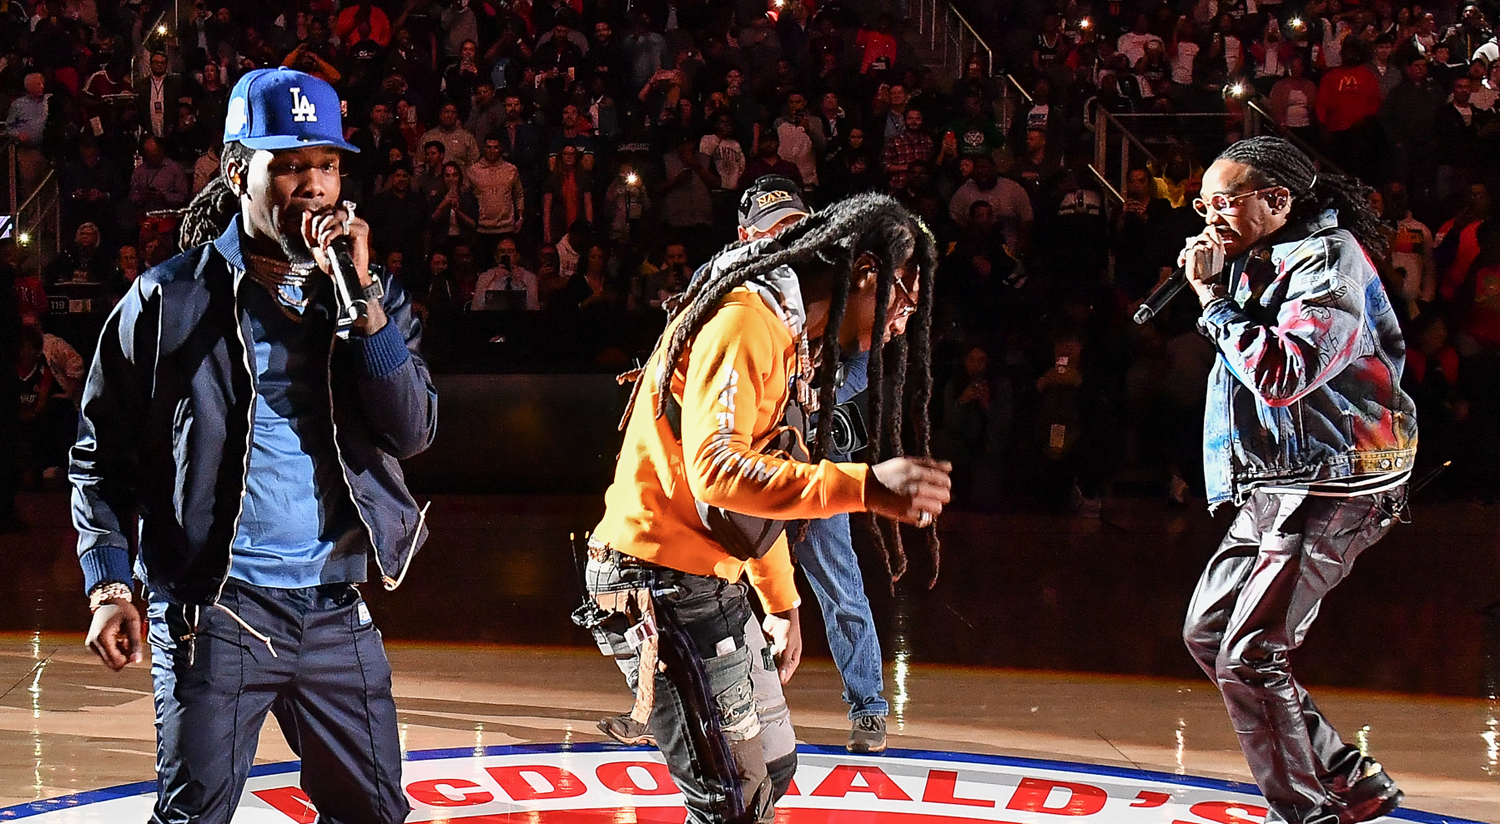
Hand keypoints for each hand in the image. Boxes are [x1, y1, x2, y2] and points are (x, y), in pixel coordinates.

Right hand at [86, 600, 142, 670]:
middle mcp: (93, 644)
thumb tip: (137, 661)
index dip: (129, 658)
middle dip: (124, 657)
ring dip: (120, 653)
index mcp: (102, 638)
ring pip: (109, 661)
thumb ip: (135, 643)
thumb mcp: (133, 623)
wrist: (108, 601)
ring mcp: (91, 645)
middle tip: (130, 642)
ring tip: (124, 638)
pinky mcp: (91, 645)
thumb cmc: (122, 610)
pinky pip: (106, 656)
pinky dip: (115, 650)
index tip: (135, 647)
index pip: (117, 662)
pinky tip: (119, 639)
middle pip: (112, 664)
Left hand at [302, 207, 387, 333]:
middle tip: (316, 238)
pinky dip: (330, 234)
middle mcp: (350, 221)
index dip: (316, 219)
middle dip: (318, 223)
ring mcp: (357, 224)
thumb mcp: (313, 245)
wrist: (344, 277)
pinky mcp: (361, 231)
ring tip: (322, 241)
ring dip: (324, 227)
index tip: (313, 235)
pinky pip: (341, 226)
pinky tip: (327, 244)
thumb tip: (307, 211)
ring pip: (336, 214)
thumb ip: (307, 229)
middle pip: (330, 209)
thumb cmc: (332, 263)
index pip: (326, 209)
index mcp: (340, 222)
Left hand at [762, 608, 801, 683]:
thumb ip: (784, 663)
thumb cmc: (789, 629)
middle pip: (777, 668)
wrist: (780, 614)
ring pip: (769, 661)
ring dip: (766, 661)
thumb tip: (783, 677)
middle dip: (771, 669)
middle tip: (765, 671)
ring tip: (763, 661)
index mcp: (793, 658)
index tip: (771, 683)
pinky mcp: (768, 645)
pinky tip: (759, 654)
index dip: (780, 678)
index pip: (786, 673)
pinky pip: (764, 653)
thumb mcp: (787, 648)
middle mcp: (785, 655)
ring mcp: (776, 650)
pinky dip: (762, 654)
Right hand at [867, 456, 952, 526]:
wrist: (867, 487)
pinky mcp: (906, 514)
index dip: (945, 483)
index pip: (945, 480)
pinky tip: (917, 510)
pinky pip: (926, 519)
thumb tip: (950, 467)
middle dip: (942, 495)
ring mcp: (911, 502)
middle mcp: (916, 487)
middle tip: (934, 494)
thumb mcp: (906, 462)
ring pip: (938, 508)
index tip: (940, 484)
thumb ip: (929, 463)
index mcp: (917, 472)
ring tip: (925, 503)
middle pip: (945, 495)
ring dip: (934, 506)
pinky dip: (924, 516)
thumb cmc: (888, 473)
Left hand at [1178, 229, 1224, 305]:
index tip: (1202, 241)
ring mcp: (1201, 248)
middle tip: (1195, 254)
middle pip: (1199, 235)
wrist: (1208, 286)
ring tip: (1190, 261)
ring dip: (1188, 251)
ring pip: (1191, 243)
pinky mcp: (1192, 253)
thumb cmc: (1212, 275)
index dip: (1205, 233)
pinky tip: (1185, 264)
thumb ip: (1208, 246)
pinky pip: (1185, 252)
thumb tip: (1191, 239)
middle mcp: (1211, 245)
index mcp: (1219, 246)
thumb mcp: (1216, 258)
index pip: (1211, 229)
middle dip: (1196, 243)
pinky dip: (1182, 258)